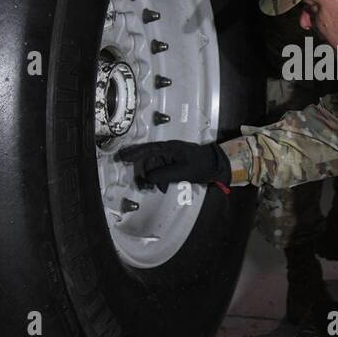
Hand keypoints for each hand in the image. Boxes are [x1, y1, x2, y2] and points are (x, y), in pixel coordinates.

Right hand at [114, 141, 229, 191]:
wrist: (217, 166)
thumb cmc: (201, 165)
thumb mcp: (183, 171)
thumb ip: (164, 174)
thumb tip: (147, 178)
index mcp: (169, 148)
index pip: (147, 149)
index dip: (133, 153)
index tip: (121, 158)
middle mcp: (167, 151)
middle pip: (149, 160)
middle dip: (145, 172)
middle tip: (143, 185)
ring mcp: (170, 157)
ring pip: (154, 167)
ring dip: (153, 178)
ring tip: (155, 188)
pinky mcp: (173, 165)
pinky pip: (161, 171)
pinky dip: (160, 180)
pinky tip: (162, 188)